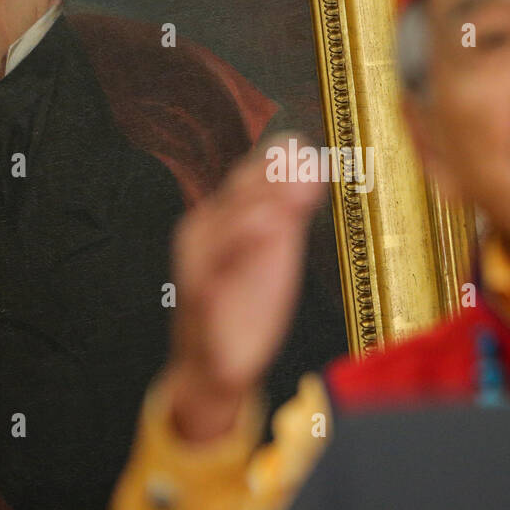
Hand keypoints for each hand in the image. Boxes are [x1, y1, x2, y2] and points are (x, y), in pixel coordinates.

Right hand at [164, 136, 325, 441]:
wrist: (217, 363)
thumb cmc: (244, 299)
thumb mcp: (273, 248)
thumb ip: (289, 206)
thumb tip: (310, 157)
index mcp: (219, 216)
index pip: (247, 175)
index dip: (276, 160)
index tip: (307, 147)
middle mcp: (202, 232)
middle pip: (237, 194)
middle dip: (272, 176)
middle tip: (307, 162)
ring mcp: (199, 265)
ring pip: (226, 224)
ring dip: (262, 202)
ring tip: (296, 190)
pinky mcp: (201, 298)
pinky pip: (217, 269)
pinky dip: (242, 245)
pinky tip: (273, 227)